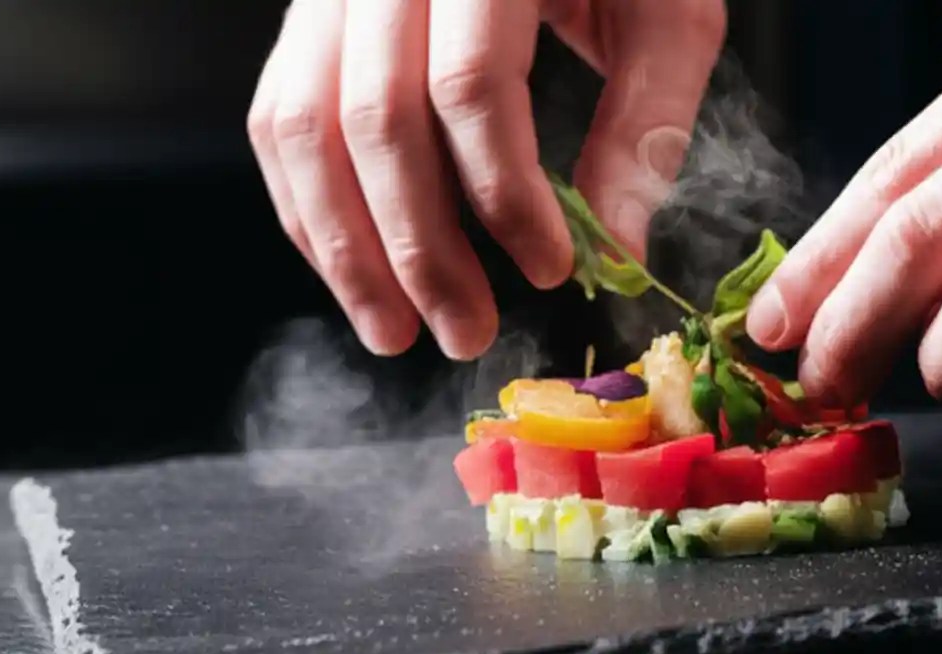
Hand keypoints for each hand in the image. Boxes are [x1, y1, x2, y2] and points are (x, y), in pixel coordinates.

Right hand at [247, 0, 725, 359]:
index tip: (550, 269)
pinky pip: (276, 121)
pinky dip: (309, 208)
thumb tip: (613, 249)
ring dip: (345, 249)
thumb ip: (644, 124)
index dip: (504, 194)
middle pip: (373, 119)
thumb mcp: (665, 12)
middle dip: (418, 248)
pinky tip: (353, 272)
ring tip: (393, 331)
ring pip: (302, 128)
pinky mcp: (307, 20)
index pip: (470, 84)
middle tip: (466, 334)